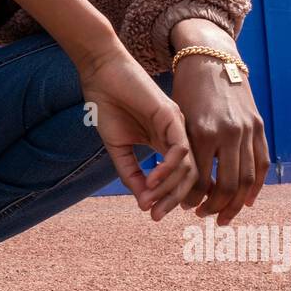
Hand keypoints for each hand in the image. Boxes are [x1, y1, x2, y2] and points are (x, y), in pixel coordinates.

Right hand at [78, 42, 199, 220]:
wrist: (100, 75)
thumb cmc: (107, 106)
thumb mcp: (118, 149)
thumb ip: (131, 174)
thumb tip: (144, 204)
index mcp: (166, 144)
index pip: (179, 179)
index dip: (168, 199)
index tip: (151, 214)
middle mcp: (177, 137)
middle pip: (189, 178)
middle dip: (173, 200)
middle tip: (155, 215)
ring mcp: (177, 126)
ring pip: (188, 167)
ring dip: (169, 188)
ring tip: (149, 198)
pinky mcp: (172, 116)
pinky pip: (180, 149)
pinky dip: (168, 168)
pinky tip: (152, 177)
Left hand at [169, 53, 269, 223]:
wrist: (210, 60)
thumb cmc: (185, 92)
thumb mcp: (178, 120)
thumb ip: (182, 152)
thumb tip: (182, 189)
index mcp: (202, 132)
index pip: (200, 180)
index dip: (191, 199)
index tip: (185, 207)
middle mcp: (227, 133)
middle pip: (225, 185)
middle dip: (214, 207)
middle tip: (202, 216)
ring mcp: (246, 130)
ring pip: (247, 179)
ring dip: (236, 203)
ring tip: (223, 216)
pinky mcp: (258, 126)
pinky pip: (261, 163)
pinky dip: (256, 185)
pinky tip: (247, 200)